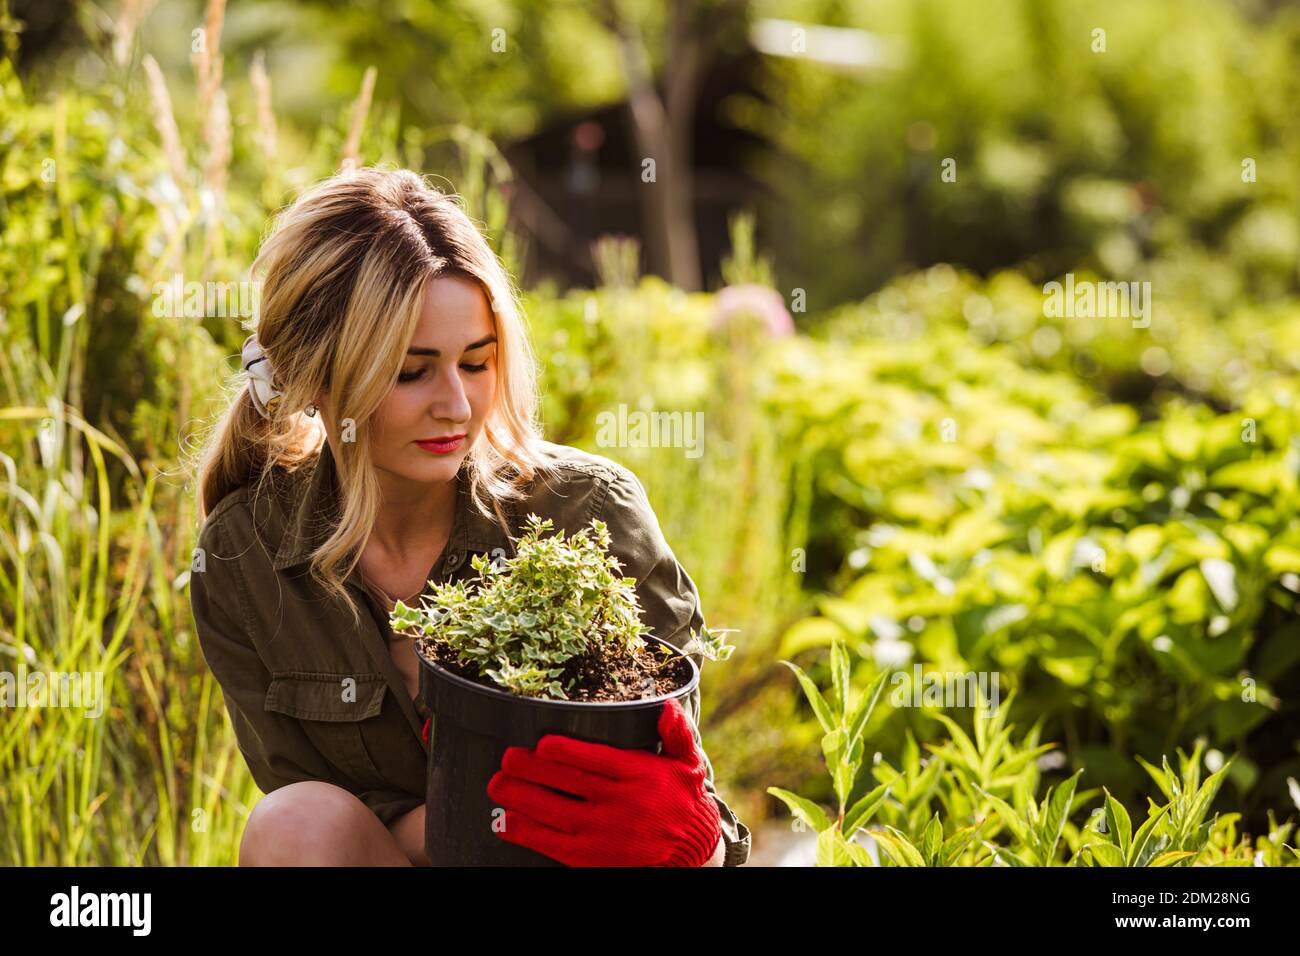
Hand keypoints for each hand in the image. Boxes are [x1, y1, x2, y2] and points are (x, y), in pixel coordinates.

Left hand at [486, 697, 722, 865]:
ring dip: (521, 798)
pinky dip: (526, 832)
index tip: (542, 743)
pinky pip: (552, 844)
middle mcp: (619, 804)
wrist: (692, 855)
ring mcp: (602, 833)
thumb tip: (668, 706)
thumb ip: (677, 734)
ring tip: (497, 784)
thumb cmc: (684, 801)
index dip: (567, 752)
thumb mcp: (688, 764)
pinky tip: (505, 820)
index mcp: (639, 775)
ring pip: (554, 812)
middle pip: (569, 784)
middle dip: (533, 770)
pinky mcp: (590, 857)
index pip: (598, 761)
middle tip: (507, 757)